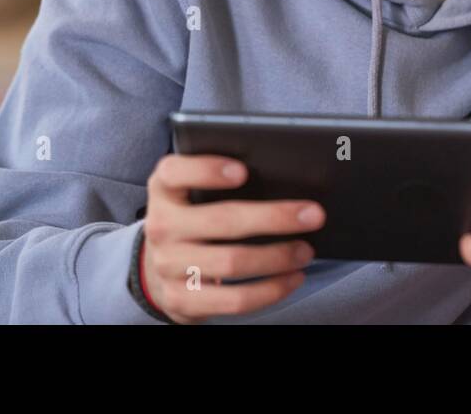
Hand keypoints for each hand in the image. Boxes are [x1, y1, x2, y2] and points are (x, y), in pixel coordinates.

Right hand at [140, 153, 323, 323]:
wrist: (158, 267)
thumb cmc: (191, 218)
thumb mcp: (192, 192)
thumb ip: (219, 182)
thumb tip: (283, 179)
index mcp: (163, 190)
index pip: (173, 173)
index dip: (206, 170)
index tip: (244, 172)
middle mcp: (160, 226)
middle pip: (221, 220)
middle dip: (273, 217)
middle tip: (312, 215)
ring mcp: (168, 265)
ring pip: (231, 262)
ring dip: (277, 257)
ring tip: (305, 251)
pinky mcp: (182, 300)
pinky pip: (233, 299)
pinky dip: (270, 290)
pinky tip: (291, 278)